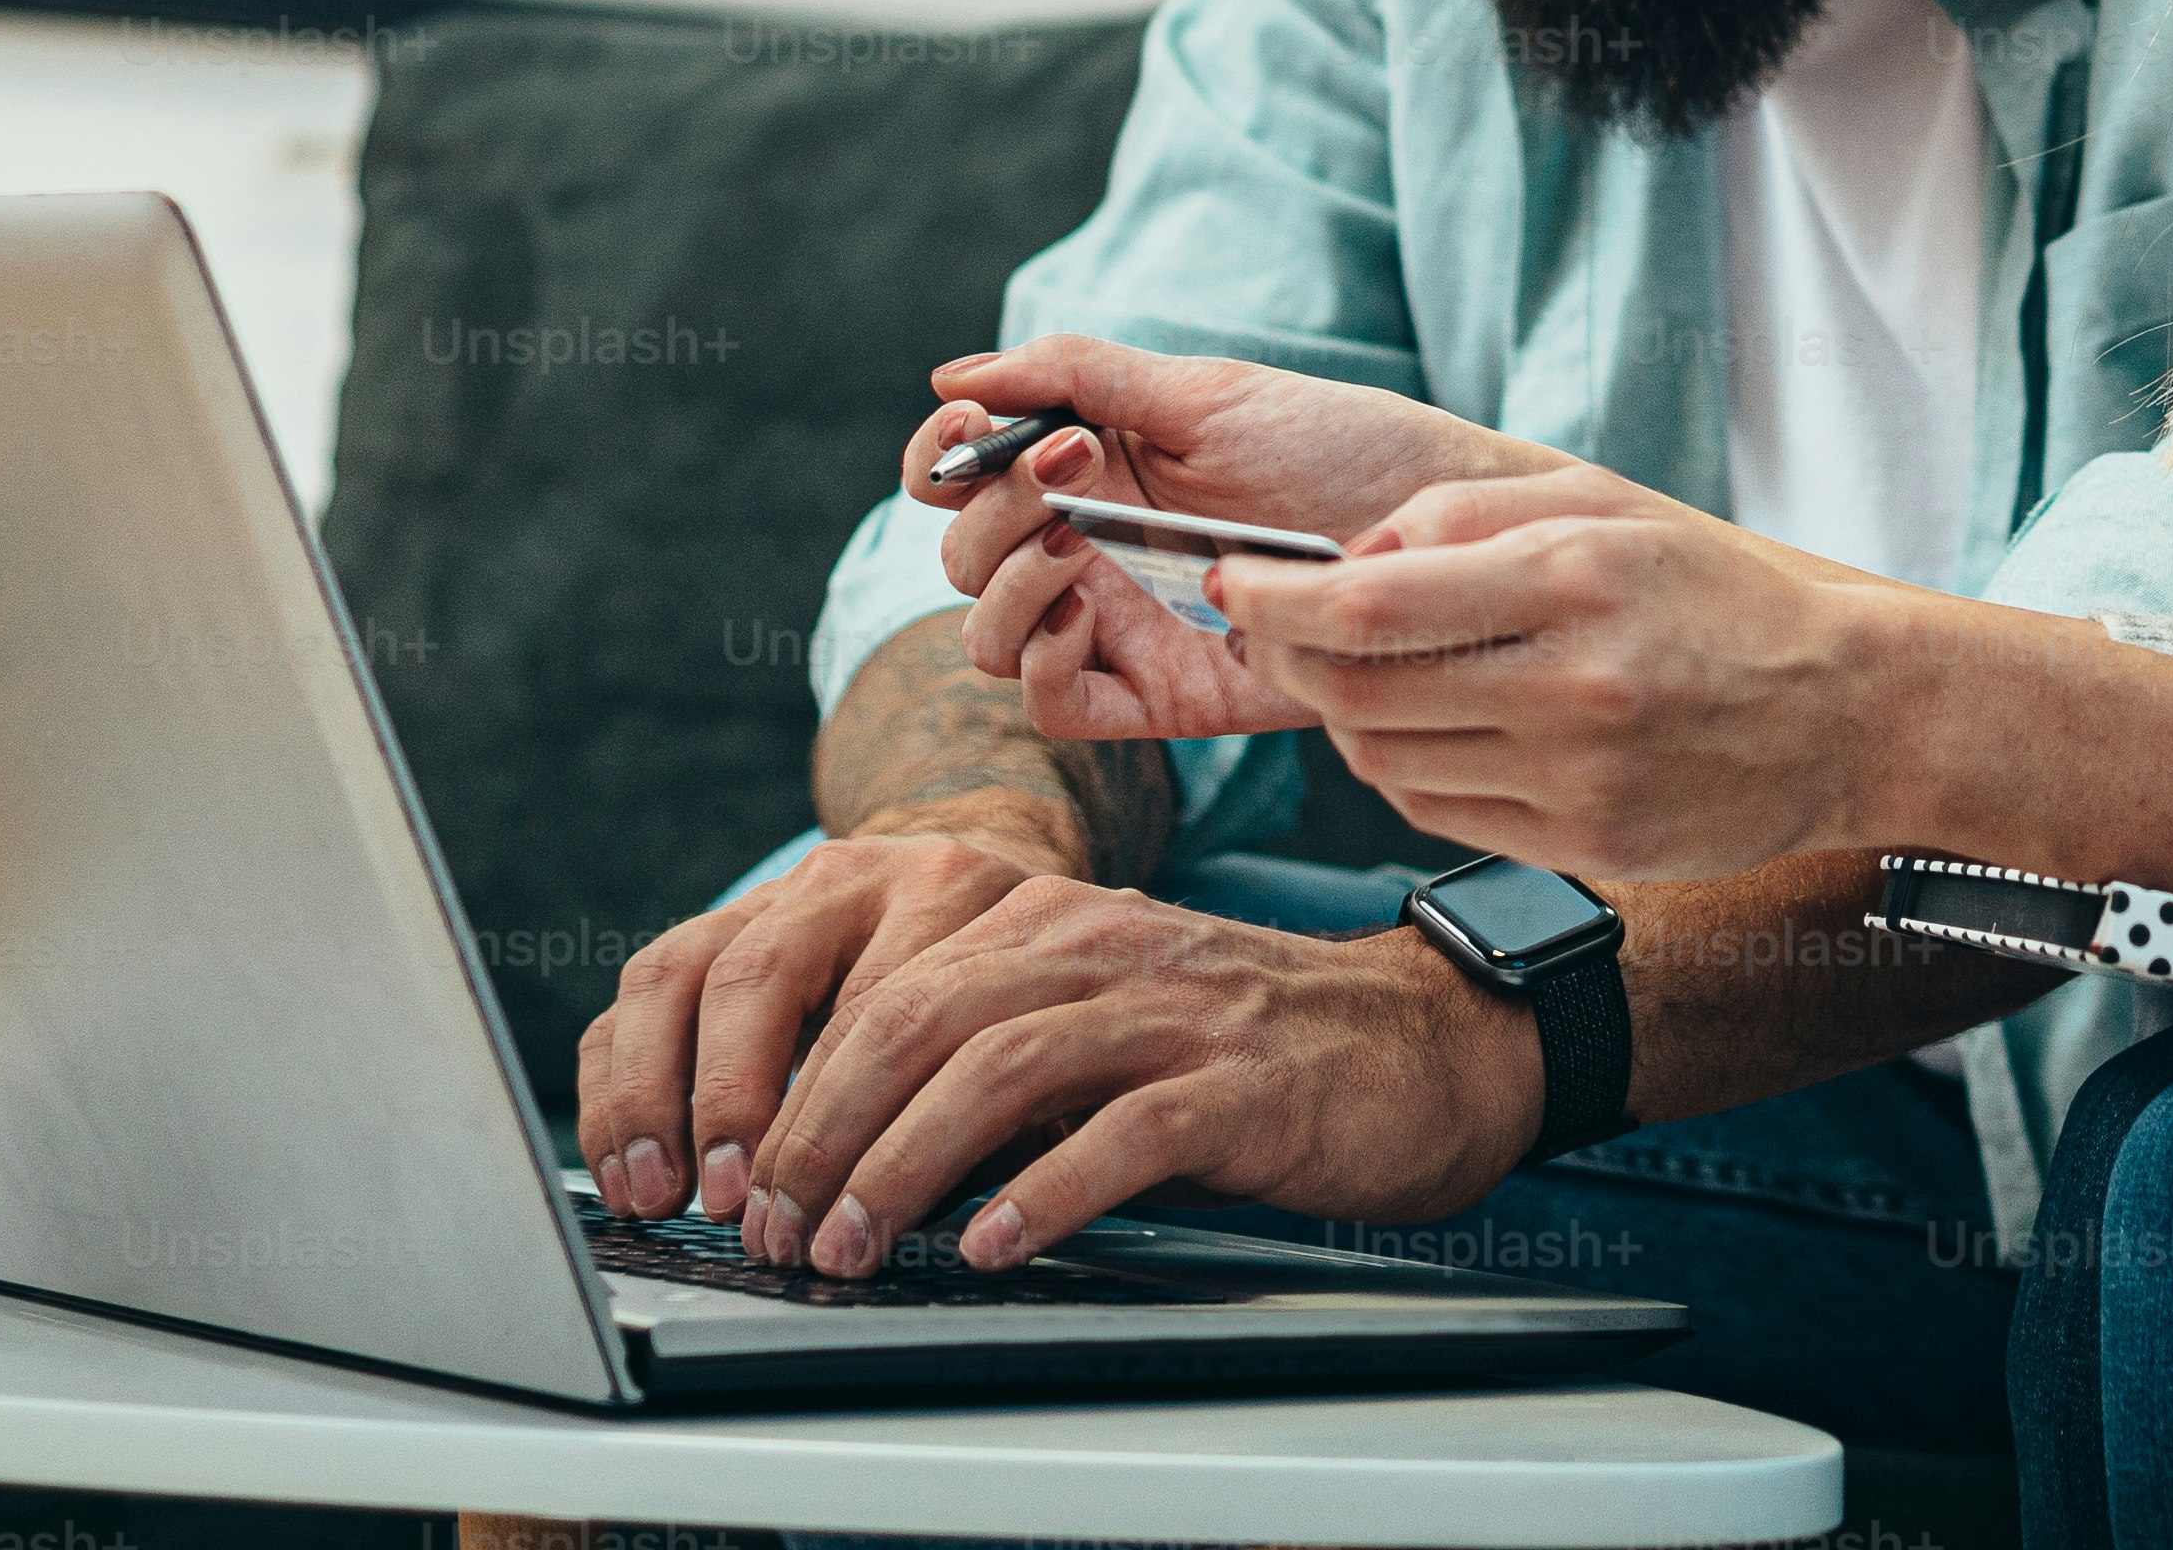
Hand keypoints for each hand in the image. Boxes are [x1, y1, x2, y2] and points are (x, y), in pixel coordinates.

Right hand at [573, 811, 1070, 1225]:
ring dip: (651, 1094)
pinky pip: (639, 994)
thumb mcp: (1036, 1030)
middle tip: (723, 1203)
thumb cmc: (1016, 988)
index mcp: (947, 891)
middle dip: (728, 1099)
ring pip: (679, 971)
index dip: (844, 1121)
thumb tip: (949, 1232)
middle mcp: (848, 878)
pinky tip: (620, 1165)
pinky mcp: (713, 926)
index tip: (826, 1217)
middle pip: (761, 975)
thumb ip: (1000, 1113)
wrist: (984, 870)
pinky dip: (616, 1082)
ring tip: (654, 1195)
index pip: (879, 1007)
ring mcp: (769, 895)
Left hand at [745, 881, 1543, 1273]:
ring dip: (907, 1164)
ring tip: (855, 1247)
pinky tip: (995, 1248)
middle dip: (826, 1132)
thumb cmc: (1244, 1060)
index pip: (888, 991)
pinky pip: (1125, 1131)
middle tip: (779, 1230)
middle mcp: (1101, 947)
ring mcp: (1175, 1009)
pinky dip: (1044, 1193)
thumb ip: (991, 1074)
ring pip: (1003, 1065)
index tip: (753, 1188)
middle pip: (920, 1018)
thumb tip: (846, 1166)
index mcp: (1051, 925)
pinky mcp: (1242, 1083)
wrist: (1419, 1046)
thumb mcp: (1100, 1038)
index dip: (800, 1091)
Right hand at [905, 337, 1579, 750]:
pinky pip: (1055, 705)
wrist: (1438, 525)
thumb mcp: (1206, 391)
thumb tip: (952, 375)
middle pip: (960, 555)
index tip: (974, 426)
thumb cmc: (1337, 442)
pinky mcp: (1159, 695)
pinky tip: (1088, 610)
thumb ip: (1078, 374)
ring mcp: (1118, 625)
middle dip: (989, 510)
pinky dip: (1043, 661)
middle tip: (1069, 470)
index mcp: (1085, 466)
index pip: (955, 472)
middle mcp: (1086, 548)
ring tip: (1077, 541)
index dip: (938, 453)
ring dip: (1006, 585)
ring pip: (988, 637)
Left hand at [1215, 474, 1934, 884]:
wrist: (1846, 711)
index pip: (1367, 603)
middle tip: (1266, 625)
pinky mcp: (1584, 847)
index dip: (1273, 597)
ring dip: (1341, 716)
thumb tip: (1343, 556)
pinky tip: (1425, 730)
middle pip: (1357, 691)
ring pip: (1384, 762)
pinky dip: (1402, 771)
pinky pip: (1437, 815)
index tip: (1232, 580)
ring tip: (1355, 674)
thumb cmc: (1715, 590)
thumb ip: (1463, 515)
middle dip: (1285, 657)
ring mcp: (1576, 780)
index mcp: (1572, 581)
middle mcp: (1569, 687)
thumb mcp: (1601, 505)